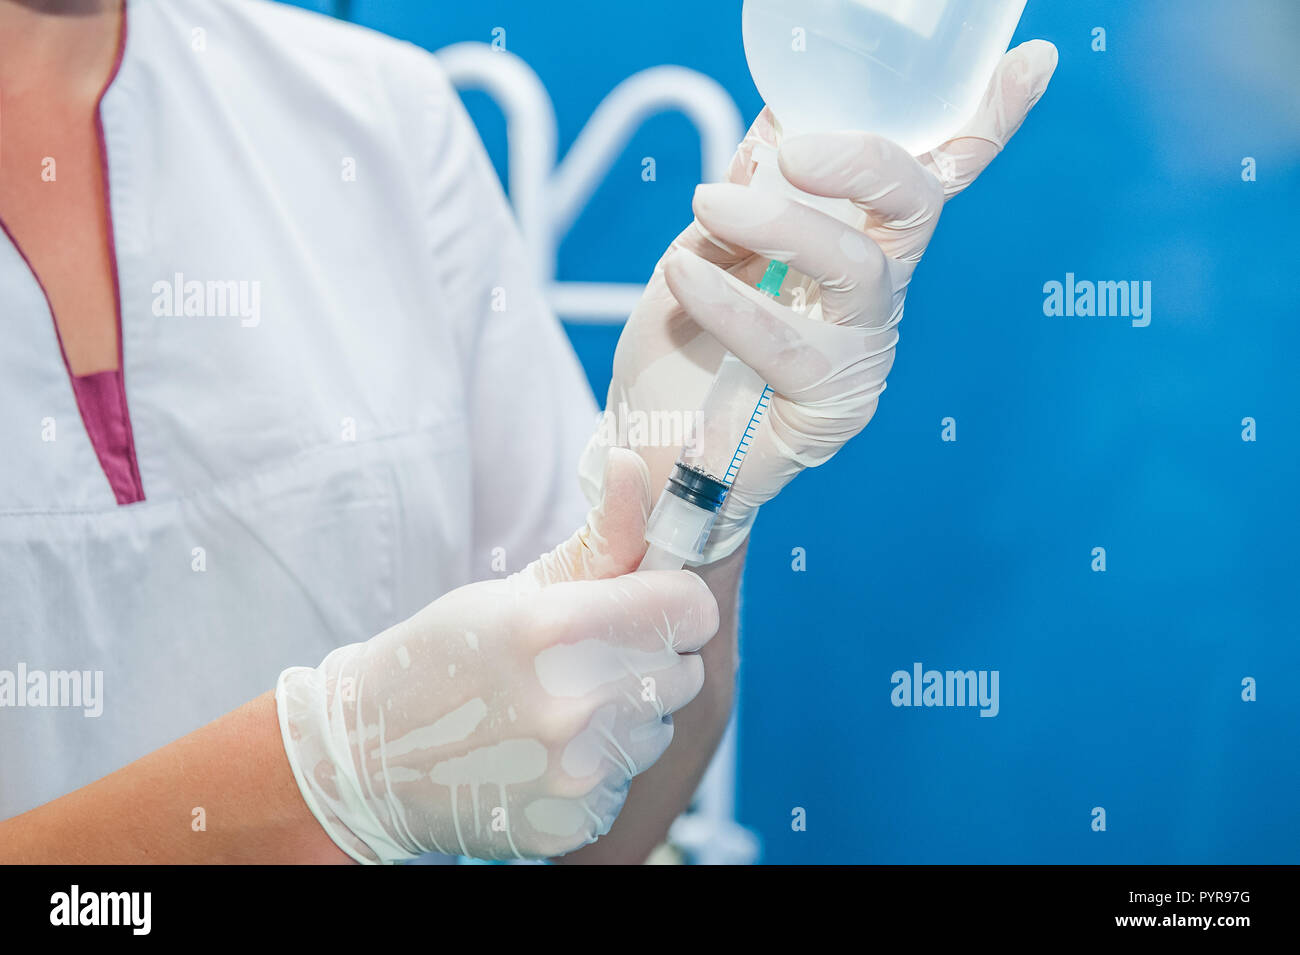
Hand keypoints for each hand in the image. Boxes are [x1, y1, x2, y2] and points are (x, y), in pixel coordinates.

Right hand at [276, 450, 719, 861]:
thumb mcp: (521, 587)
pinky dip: (600, 763)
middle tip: (588, 657)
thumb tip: (637, 466)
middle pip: (683, 668)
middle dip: (648, 656)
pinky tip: (547, 751)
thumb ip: (602, 534)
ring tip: (561, 705)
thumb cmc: (448, 654)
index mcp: (557, 627)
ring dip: (627, 713)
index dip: (671, 600)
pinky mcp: (574, 819)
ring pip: (659, 725)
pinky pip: (628, 775)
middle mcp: (573, 703)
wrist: (371, 757)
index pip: (691, 608)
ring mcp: (574, 770)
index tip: (647, 603)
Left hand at [579, 40, 1057, 562]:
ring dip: (782, 222)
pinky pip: (791, 343)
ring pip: (857, 268)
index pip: (929, 177)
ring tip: (710, 204)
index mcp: (856, 242)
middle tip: (796, 148)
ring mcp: (860, 352)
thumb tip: (776, 119)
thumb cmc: (683, 347)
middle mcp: (874, 293)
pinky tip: (686, 276)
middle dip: (868, 160)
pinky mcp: (831, 408)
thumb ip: (748, 187)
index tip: (1031, 59)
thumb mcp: (708, 247)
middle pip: (914, 209)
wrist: (646, 444)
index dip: (985, 120)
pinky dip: (732, 301)